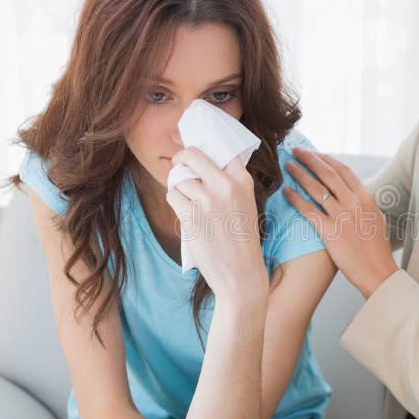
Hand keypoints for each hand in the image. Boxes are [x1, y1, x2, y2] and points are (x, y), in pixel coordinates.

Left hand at [166, 147, 268, 303]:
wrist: (241, 273)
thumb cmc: (242, 239)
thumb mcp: (246, 204)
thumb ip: (230, 182)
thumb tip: (202, 160)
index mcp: (243, 180)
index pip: (220, 147)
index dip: (202, 145)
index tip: (193, 145)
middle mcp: (226, 185)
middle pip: (192, 154)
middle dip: (181, 158)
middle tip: (179, 165)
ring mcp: (208, 200)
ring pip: (178, 178)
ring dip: (178, 187)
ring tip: (188, 201)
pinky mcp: (191, 216)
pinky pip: (172, 196)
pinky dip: (175, 202)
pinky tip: (186, 213)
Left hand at [282, 147, 398, 297]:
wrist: (378, 272)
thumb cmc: (377, 249)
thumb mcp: (376, 218)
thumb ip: (363, 203)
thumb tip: (352, 194)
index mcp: (366, 197)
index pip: (343, 169)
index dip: (326, 159)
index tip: (314, 153)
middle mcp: (353, 202)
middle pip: (327, 173)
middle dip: (309, 159)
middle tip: (295, 151)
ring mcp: (341, 215)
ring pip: (316, 188)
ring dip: (299, 174)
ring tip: (288, 166)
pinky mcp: (330, 231)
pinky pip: (308, 210)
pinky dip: (295, 199)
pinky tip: (286, 192)